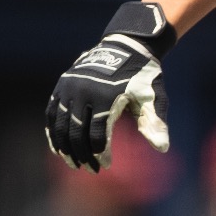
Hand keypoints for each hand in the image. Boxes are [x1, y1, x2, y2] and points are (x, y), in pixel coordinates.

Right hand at [45, 2, 176, 170]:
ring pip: (61, 125)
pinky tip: (58, 148)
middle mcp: (83, 91)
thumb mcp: (153, 97)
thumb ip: (155, 122)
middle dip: (82, 155)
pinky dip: (53, 131)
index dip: (101, 154)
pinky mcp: (62, 85)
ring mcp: (70, 87)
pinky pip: (53, 112)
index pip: (98, 134)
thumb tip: (162, 147)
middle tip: (90, 170)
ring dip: (65, 147)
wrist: (126, 45)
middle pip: (77, 133)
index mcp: (106, 96)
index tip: (107, 166)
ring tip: (73, 163)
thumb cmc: (143, 76)